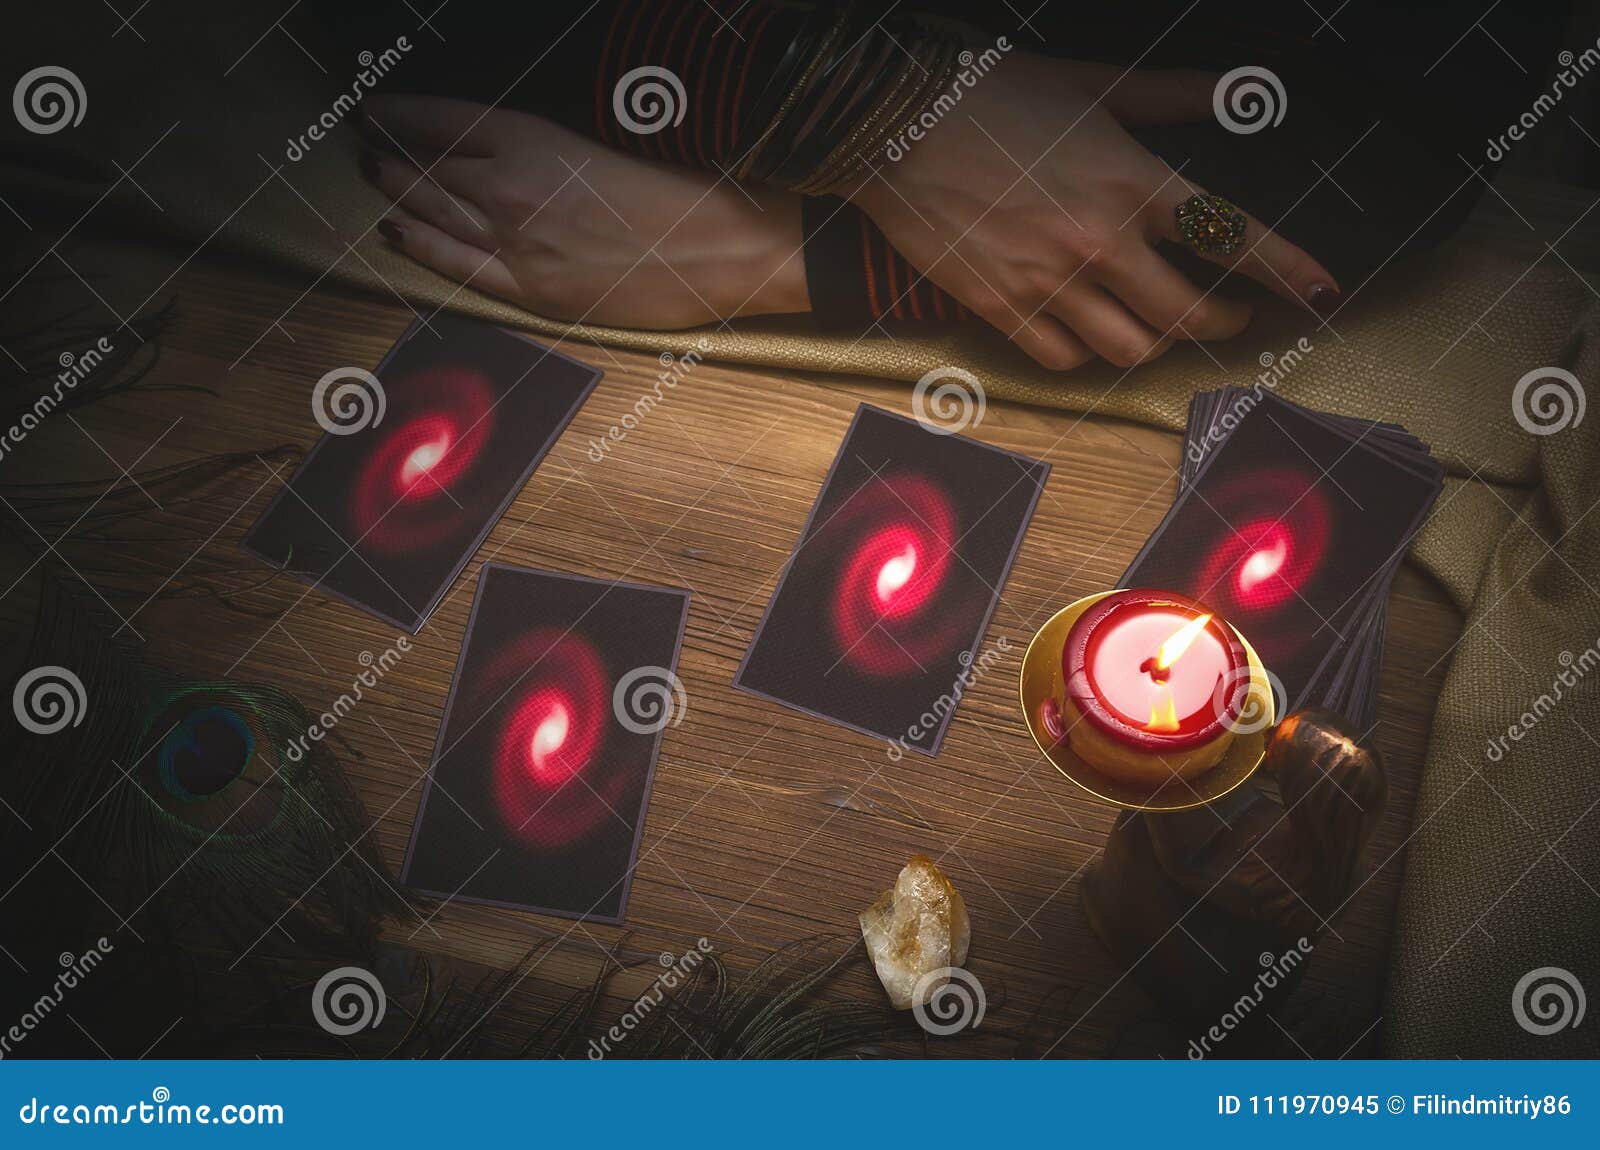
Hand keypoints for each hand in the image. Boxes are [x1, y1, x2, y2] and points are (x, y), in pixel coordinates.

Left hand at [359, 95, 808, 327]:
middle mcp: (512, 187)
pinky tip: (398, 235)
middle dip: (392, 153)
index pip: (447, 120)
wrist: (722, 249)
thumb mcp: (614, 140)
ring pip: (436, 213)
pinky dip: (422, 248)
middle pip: (432, 166)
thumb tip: (520, 148)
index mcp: (536, 139)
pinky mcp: (534, 289)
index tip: (379, 108)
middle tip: (367, 145)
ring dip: (399, 194)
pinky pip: (460, 267)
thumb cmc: (686, 191)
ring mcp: (518, 242)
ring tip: (374, 179)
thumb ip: (555, 145)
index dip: (404, 113)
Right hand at [852, 55, 1338, 370]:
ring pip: (1131, 347)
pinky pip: (1063, 357)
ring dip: (1158, 341)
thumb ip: (1169, 95)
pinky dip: (1086, 352)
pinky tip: (1089, 331)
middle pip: (1188, 314)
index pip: (1232, 237)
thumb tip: (1234, 90)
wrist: (894, 122)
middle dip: (1224, 320)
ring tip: (1161, 324)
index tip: (1321, 290)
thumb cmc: (987, 92)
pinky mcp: (1002, 306)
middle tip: (1233, 313)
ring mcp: (1049, 282)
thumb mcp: (1091, 81)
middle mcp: (1100, 242)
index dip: (1287, 269)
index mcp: (1132, 183)